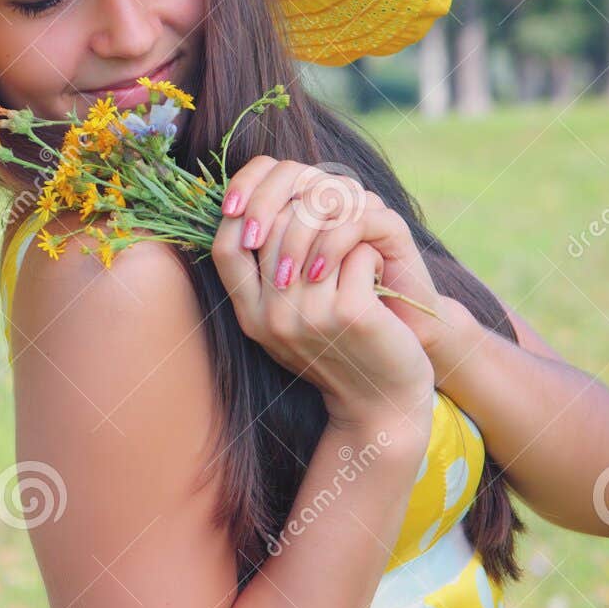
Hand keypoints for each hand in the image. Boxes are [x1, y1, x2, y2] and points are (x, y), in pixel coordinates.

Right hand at [212, 158, 434, 431]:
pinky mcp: (351, 313)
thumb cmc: (339, 352)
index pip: (226, 245)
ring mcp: (310, 316)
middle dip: (305, 210)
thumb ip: (268, 280)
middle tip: (332, 210)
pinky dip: (369, 251)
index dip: (247, 212)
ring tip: (355, 242)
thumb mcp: (290, 321)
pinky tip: (376, 269)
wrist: (381, 404)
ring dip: (342, 229)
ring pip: (318, 232)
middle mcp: (272, 318)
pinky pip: (356, 251)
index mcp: (250, 317)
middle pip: (274, 229)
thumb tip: (256, 210)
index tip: (278, 203)